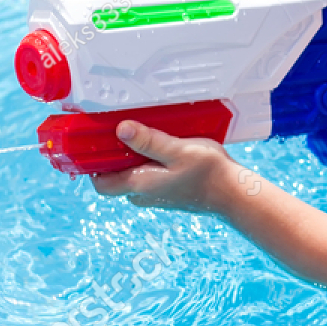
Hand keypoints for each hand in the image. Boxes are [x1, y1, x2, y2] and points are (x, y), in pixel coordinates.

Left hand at [90, 120, 233, 212]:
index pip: (100, 183)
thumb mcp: (177, 150)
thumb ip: (148, 141)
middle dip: (115, 156)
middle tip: (124, 130)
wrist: (233, 194)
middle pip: (116, 177)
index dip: (93, 165)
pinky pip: (149, 177)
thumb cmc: (208, 173)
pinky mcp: (169, 192)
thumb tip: (121, 129)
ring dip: (134, 158)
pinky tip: (164, 147)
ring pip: (133, 176)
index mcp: (138, 185)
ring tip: (147, 135)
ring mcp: (156, 195)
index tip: (96, 143)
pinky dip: (150, 163)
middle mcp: (143, 194)